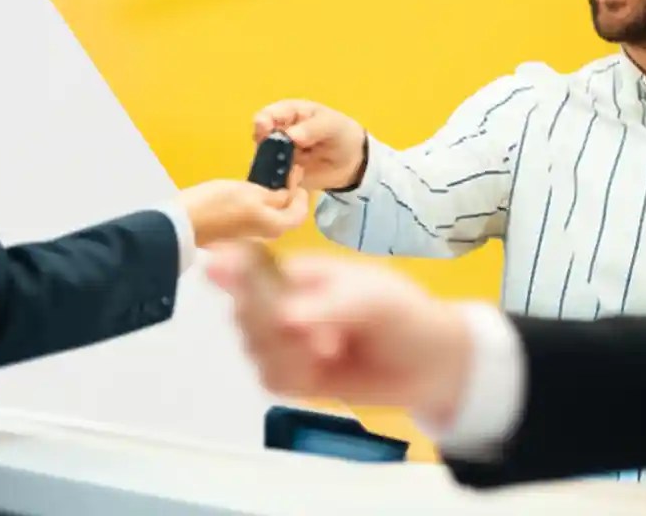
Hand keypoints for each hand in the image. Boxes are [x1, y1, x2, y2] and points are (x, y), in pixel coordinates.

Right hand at [177, 176, 308, 244]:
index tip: (295, 170)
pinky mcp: (237, 226)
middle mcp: (267, 232)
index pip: (301, 211)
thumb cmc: (218, 205)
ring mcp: (251, 230)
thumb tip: (287, 196)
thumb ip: (274, 195)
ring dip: (275, 194)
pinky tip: (254, 184)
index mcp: (276, 225)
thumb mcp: (250, 193)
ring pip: (272, 212)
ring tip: (271, 173)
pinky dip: (261, 198)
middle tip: (286, 170)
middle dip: (289, 192)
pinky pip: (258, 212)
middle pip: (288, 213)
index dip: (301, 191)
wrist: (183, 221)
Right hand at [207, 243, 470, 419]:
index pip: (250, 265)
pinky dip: (295, 378)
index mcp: (298, 271)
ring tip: (333, 350)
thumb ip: (325, 307)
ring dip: (291, 355)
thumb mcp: (371, 299)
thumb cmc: (402, 314)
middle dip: (275, 328)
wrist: (429, 365)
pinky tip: (323, 371)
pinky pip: (269, 378)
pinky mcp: (291, 374)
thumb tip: (282, 319)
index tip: (216, 271)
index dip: (230, 269)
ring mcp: (284, 340)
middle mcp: (283, 302)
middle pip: (243, 312)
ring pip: (253, 349)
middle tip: (323, 335)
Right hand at [253, 100, 366, 190]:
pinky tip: (289, 181)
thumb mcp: (331, 125)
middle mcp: (276, 133)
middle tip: (275, 155)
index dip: (263, 122)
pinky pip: (272, 178)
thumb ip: (312, 128)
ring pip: (262, 161)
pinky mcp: (281, 174)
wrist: (352, 161)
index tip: (266, 130)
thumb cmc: (339, 133)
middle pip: (259, 140)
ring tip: (288, 169)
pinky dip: (276, 180)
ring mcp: (276, 155)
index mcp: (286, 113)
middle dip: (264, 147)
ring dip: (270, 166)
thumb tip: (291, 136)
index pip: (266, 115)